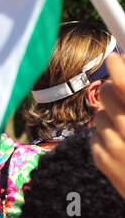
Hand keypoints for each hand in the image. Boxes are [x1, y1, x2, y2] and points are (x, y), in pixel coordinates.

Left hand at [91, 52, 124, 199]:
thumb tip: (123, 66)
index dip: (120, 68)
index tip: (115, 57)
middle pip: (107, 92)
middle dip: (114, 89)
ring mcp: (112, 148)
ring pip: (99, 113)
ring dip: (111, 115)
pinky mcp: (100, 160)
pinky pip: (95, 134)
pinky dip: (106, 135)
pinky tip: (123, 148)